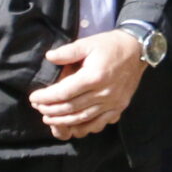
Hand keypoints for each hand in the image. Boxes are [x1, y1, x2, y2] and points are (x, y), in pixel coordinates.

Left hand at [28, 30, 147, 140]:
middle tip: (38, 109)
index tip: (33, 98)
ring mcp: (113, 102)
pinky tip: (74, 127)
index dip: (45, 97)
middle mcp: (104, 92)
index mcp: (94, 76)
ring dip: (64, 121)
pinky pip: (100, 123)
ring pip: (83, 118)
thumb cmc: (110, 46)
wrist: (138, 50)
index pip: (63, 92)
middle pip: (71, 108)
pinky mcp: (120, 107)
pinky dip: (85, 128)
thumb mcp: (88, 43)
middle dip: (51, 110)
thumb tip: (49, 57)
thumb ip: (68, 51)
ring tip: (49, 119)